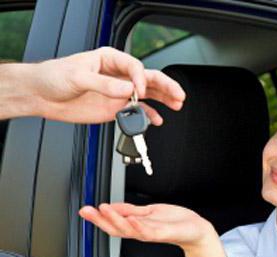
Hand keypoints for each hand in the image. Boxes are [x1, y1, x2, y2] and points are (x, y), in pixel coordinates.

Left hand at [24, 47, 184, 123]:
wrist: (41, 95)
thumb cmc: (54, 77)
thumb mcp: (76, 77)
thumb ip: (102, 84)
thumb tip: (125, 90)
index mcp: (110, 60)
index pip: (135, 67)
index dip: (141, 78)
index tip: (140, 90)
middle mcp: (118, 76)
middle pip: (148, 79)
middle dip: (165, 86)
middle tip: (178, 95)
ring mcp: (119, 93)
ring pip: (148, 95)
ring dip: (164, 99)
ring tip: (177, 104)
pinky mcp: (115, 108)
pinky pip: (138, 111)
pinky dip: (149, 115)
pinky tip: (158, 119)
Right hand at [79, 202, 214, 249]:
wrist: (195, 230)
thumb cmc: (174, 222)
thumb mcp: (148, 212)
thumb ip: (129, 210)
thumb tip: (110, 206)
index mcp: (136, 226)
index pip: (112, 223)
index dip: (97, 218)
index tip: (85, 210)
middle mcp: (140, 231)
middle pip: (116, 228)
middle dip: (100, 220)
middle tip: (88, 211)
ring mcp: (151, 233)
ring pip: (129, 230)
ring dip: (115, 220)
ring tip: (105, 210)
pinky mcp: (163, 233)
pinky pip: (147, 232)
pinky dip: (138, 226)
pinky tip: (130, 219)